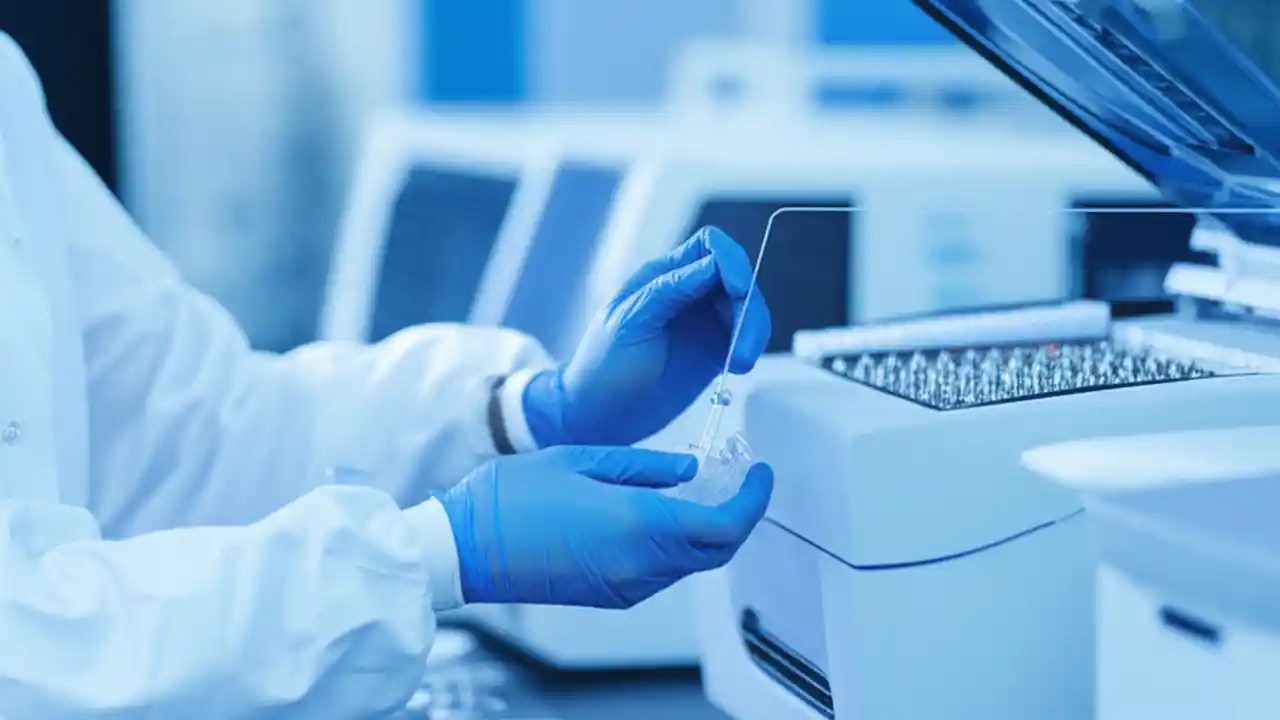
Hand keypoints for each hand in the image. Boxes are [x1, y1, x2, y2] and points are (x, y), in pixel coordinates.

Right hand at [438, 445, 773, 607]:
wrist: (465, 550)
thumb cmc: (512, 499)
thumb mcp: (583, 460)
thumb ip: (646, 466)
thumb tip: (689, 470)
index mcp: (640, 525)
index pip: (726, 524)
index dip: (753, 500)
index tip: (760, 474)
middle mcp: (641, 564)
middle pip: (716, 549)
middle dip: (736, 516)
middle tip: (737, 480)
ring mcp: (627, 585)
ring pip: (690, 562)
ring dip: (705, 530)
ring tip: (698, 489)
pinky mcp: (610, 595)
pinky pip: (661, 571)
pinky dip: (676, 544)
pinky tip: (661, 514)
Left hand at [524, 226, 771, 446]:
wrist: (598, 417)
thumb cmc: (601, 367)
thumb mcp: (630, 322)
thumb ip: (669, 290)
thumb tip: (711, 264)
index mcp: (662, 277)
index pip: (709, 247)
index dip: (731, 260)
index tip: (739, 289)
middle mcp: (688, 293)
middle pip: (737, 277)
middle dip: (748, 305)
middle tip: (742, 344)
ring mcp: (703, 323)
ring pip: (747, 308)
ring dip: (754, 331)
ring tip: (740, 362)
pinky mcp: (713, 352)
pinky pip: (745, 338)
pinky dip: (750, 348)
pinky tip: (738, 367)